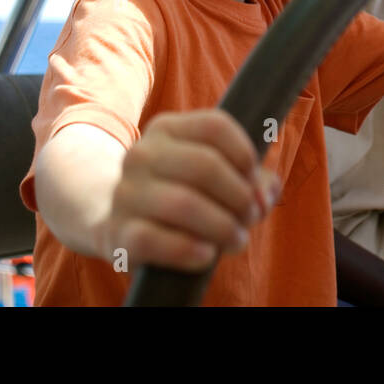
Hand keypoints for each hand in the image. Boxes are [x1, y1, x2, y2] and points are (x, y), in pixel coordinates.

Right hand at [103, 110, 281, 271]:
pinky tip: (206, 256)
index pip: (215, 127)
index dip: (245, 156)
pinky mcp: (118, 232)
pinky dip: (188, 250)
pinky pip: (154, 240)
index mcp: (166, 129)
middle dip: (239, 196)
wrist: (121, 226)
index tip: (254, 182)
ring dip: (222, 226)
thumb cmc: (183, 197)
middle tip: (251, 217)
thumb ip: (252, 181)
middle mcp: (141, 154)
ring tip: (237, 240)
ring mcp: (126, 192)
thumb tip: (264, 195)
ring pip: (183, 203)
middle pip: (205, 165)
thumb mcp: (214, 179)